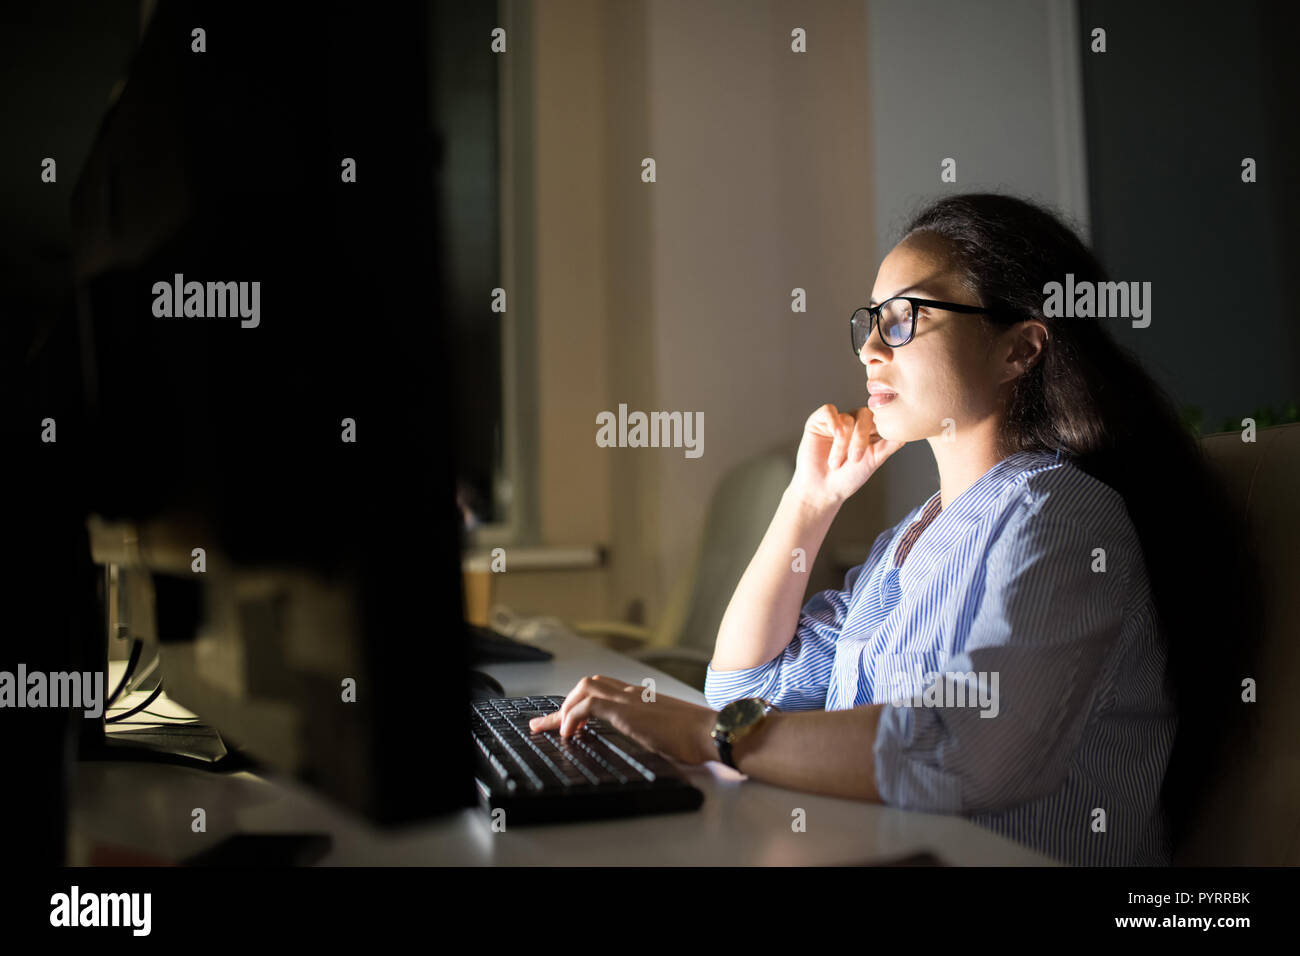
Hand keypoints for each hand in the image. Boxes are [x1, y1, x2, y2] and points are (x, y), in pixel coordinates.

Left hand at [526, 675, 718, 765]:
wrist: (709, 731)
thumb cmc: (696, 736)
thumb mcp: (667, 731)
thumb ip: (652, 731)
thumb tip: (649, 744)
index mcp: (642, 696)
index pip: (604, 688)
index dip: (581, 701)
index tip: (566, 718)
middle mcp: (632, 692)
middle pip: (589, 684)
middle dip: (565, 702)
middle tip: (549, 724)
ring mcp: (628, 698)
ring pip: (584, 689)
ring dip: (565, 708)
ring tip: (556, 729)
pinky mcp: (624, 710)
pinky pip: (587, 706)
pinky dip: (572, 717)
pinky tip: (569, 734)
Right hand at [790, 403, 905, 506]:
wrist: (822, 489)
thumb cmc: (848, 478)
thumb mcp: (875, 460)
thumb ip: (890, 444)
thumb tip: (909, 431)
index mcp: (870, 430)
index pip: (880, 417)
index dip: (880, 428)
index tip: (875, 447)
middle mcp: (854, 422)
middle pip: (865, 415)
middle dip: (861, 438)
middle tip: (855, 459)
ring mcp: (837, 420)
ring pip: (846, 418)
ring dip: (842, 443)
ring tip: (836, 463)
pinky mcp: (819, 421)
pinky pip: (828, 411)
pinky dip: (832, 422)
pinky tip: (833, 435)